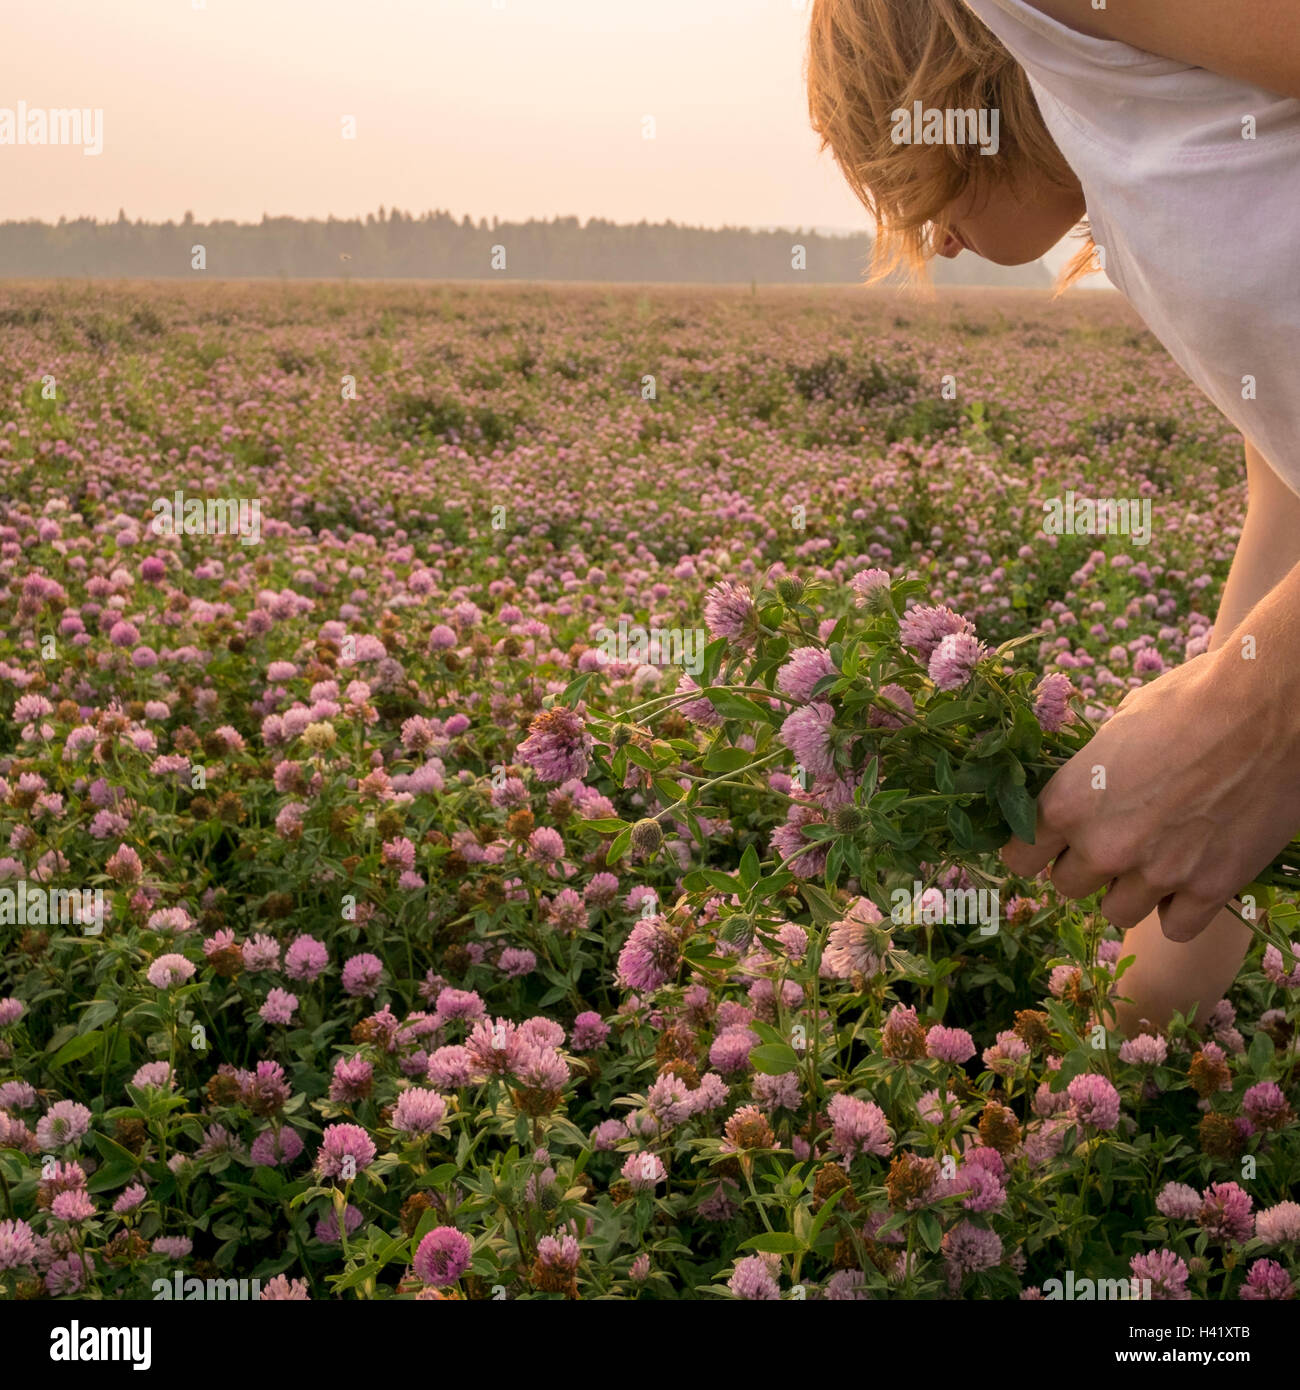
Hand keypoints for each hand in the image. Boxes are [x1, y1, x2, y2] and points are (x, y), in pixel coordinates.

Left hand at [1001, 647, 1299, 941]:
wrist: (1267, 707)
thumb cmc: (1188, 700)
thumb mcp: (1115, 729)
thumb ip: (1088, 778)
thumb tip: (1079, 794)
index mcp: (1070, 802)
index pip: (1019, 856)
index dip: (1030, 850)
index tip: (1044, 844)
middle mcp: (1105, 846)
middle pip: (1067, 886)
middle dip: (1083, 866)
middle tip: (1111, 840)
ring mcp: (1158, 873)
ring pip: (1116, 912)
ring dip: (1128, 890)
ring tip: (1153, 857)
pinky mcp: (1210, 888)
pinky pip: (1174, 928)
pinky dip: (1178, 909)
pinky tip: (1188, 878)